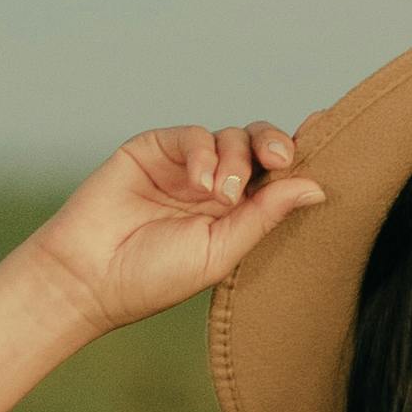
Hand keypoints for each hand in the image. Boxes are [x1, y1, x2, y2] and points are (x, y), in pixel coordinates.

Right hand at [24, 124, 324, 336]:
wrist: (88, 276)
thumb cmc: (153, 277)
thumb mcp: (221, 252)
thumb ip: (265, 216)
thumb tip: (317, 188)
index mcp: (237, 213)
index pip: (277, 175)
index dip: (300, 155)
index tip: (324, 137)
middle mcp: (215, 185)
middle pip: (260, 146)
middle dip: (274, 145)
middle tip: (280, 159)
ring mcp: (184, 166)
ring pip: (231, 137)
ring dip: (236, 159)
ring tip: (221, 194)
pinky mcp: (154, 149)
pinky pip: (193, 134)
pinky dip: (203, 151)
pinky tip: (199, 182)